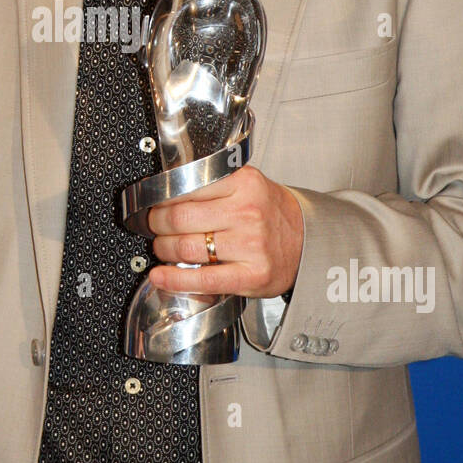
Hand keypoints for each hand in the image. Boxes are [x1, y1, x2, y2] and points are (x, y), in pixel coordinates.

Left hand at [146, 164, 303, 299]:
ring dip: (164, 250)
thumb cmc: (269, 213)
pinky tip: (161, 276)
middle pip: (180, 218)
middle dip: (157, 225)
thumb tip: (165, 192)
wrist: (308, 240)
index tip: (154, 204)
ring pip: (186, 248)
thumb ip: (212, 185)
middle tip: (154, 227)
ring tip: (163, 249)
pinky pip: (203, 279)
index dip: (162, 198)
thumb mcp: (246, 185)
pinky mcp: (251, 275)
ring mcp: (250, 245)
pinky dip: (175, 279)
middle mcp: (248, 212)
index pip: (187, 187)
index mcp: (244, 183)